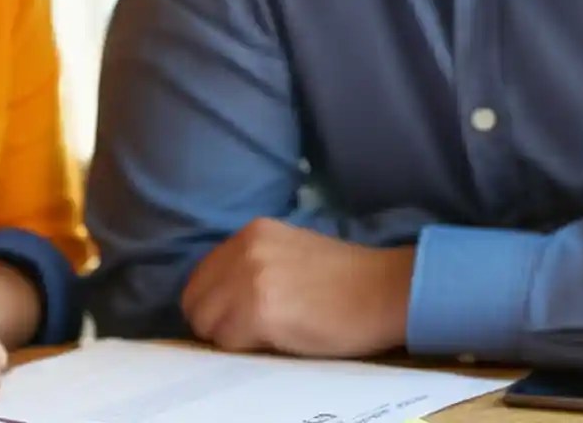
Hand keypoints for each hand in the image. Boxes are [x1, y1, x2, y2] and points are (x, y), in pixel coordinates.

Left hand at [182, 219, 414, 357]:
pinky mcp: (260, 311)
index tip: (234, 319)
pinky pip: (228, 341)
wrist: (386, 290)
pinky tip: (277, 341)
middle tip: (248, 334)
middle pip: (196, 301)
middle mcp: (244, 250)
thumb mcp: (290, 253)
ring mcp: (249, 279)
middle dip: (215, 323)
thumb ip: (252, 265)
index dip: (214, 304)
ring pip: (207, 324)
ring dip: (230, 337)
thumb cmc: (347, 280)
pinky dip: (246, 348)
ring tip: (266, 336)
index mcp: (250, 233)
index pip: (201, 277)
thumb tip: (220, 299)